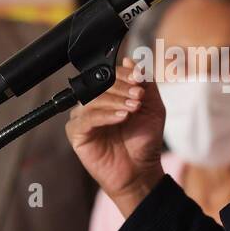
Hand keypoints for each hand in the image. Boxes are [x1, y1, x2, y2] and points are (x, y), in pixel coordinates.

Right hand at [65, 56, 166, 216]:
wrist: (141, 170)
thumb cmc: (145, 140)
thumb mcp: (152, 107)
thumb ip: (145, 83)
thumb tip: (131, 60)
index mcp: (109, 95)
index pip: (109, 75)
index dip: (124, 74)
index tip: (140, 78)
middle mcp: (94, 104)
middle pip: (100, 85)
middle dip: (122, 88)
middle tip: (138, 96)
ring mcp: (83, 119)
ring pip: (92, 100)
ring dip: (115, 101)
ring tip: (133, 109)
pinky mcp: (77, 134)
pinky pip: (86, 119)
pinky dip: (105, 116)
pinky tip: (121, 118)